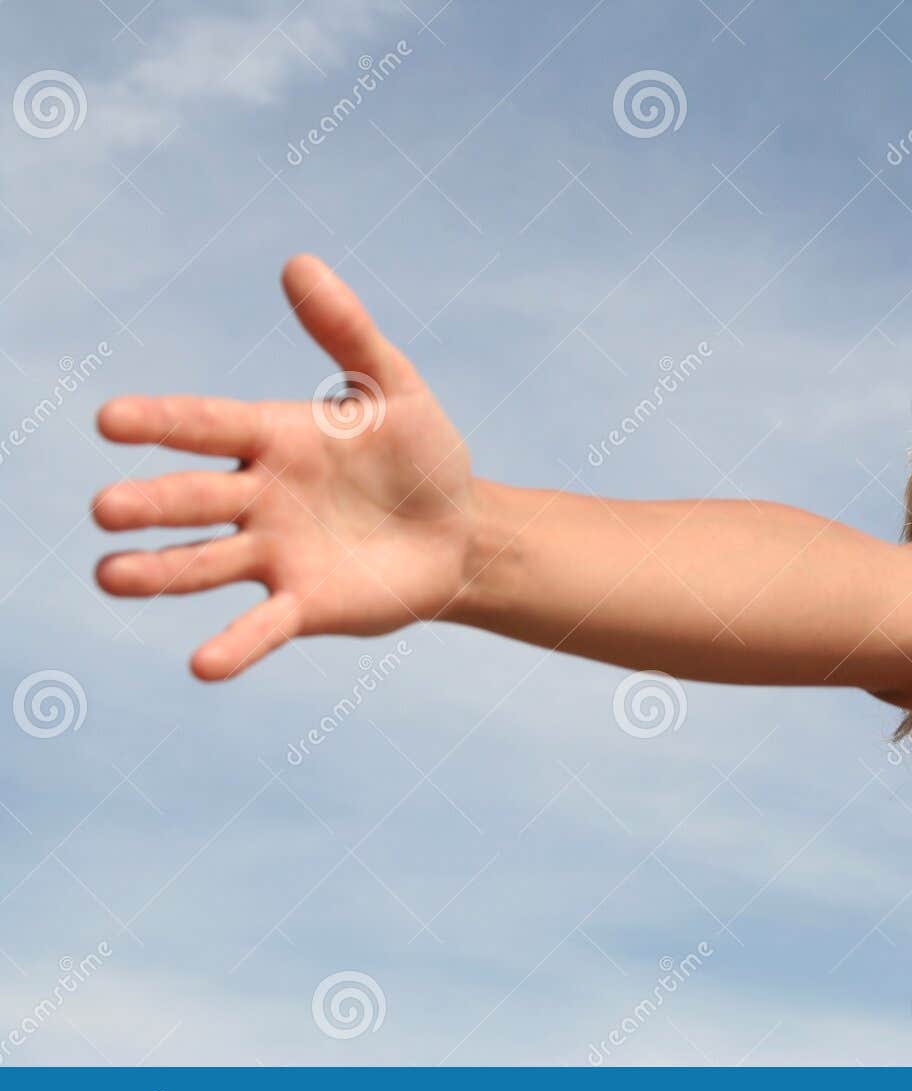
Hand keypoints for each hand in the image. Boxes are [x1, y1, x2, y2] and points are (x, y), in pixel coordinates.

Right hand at [93, 254, 475, 680]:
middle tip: (107, 508)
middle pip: (193, 499)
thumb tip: (299, 262)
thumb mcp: (396, 389)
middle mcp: (259, 497)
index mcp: (274, 438)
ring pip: (203, 563)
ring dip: (158, 573)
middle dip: (151, 504)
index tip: (110, 420)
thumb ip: (348, 333)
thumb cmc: (422, 456)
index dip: (161, 424)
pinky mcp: (304, 604)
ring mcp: (276, 554)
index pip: (207, 426)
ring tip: (110, 576)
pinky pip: (262, 626)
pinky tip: (203, 666)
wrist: (462, 532)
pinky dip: (235, 645)